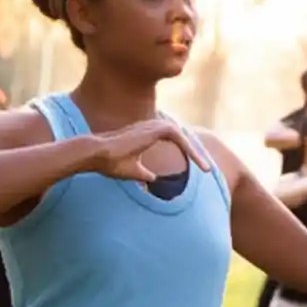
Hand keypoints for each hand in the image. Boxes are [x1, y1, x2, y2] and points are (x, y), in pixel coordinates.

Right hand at [88, 120, 210, 181]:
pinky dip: (190, 150)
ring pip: (184, 137)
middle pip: (183, 138)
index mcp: (149, 134)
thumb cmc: (111, 163)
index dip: (189, 153)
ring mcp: (155, 125)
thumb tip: (153, 180)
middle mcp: (153, 127)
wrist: (98, 155)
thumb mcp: (134, 171)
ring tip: (206, 169)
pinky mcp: (156, 129)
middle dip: (197, 152)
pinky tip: (198, 164)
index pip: (176, 141)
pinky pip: (180, 138)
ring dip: (196, 153)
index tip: (199, 169)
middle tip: (208, 169)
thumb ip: (145, 173)